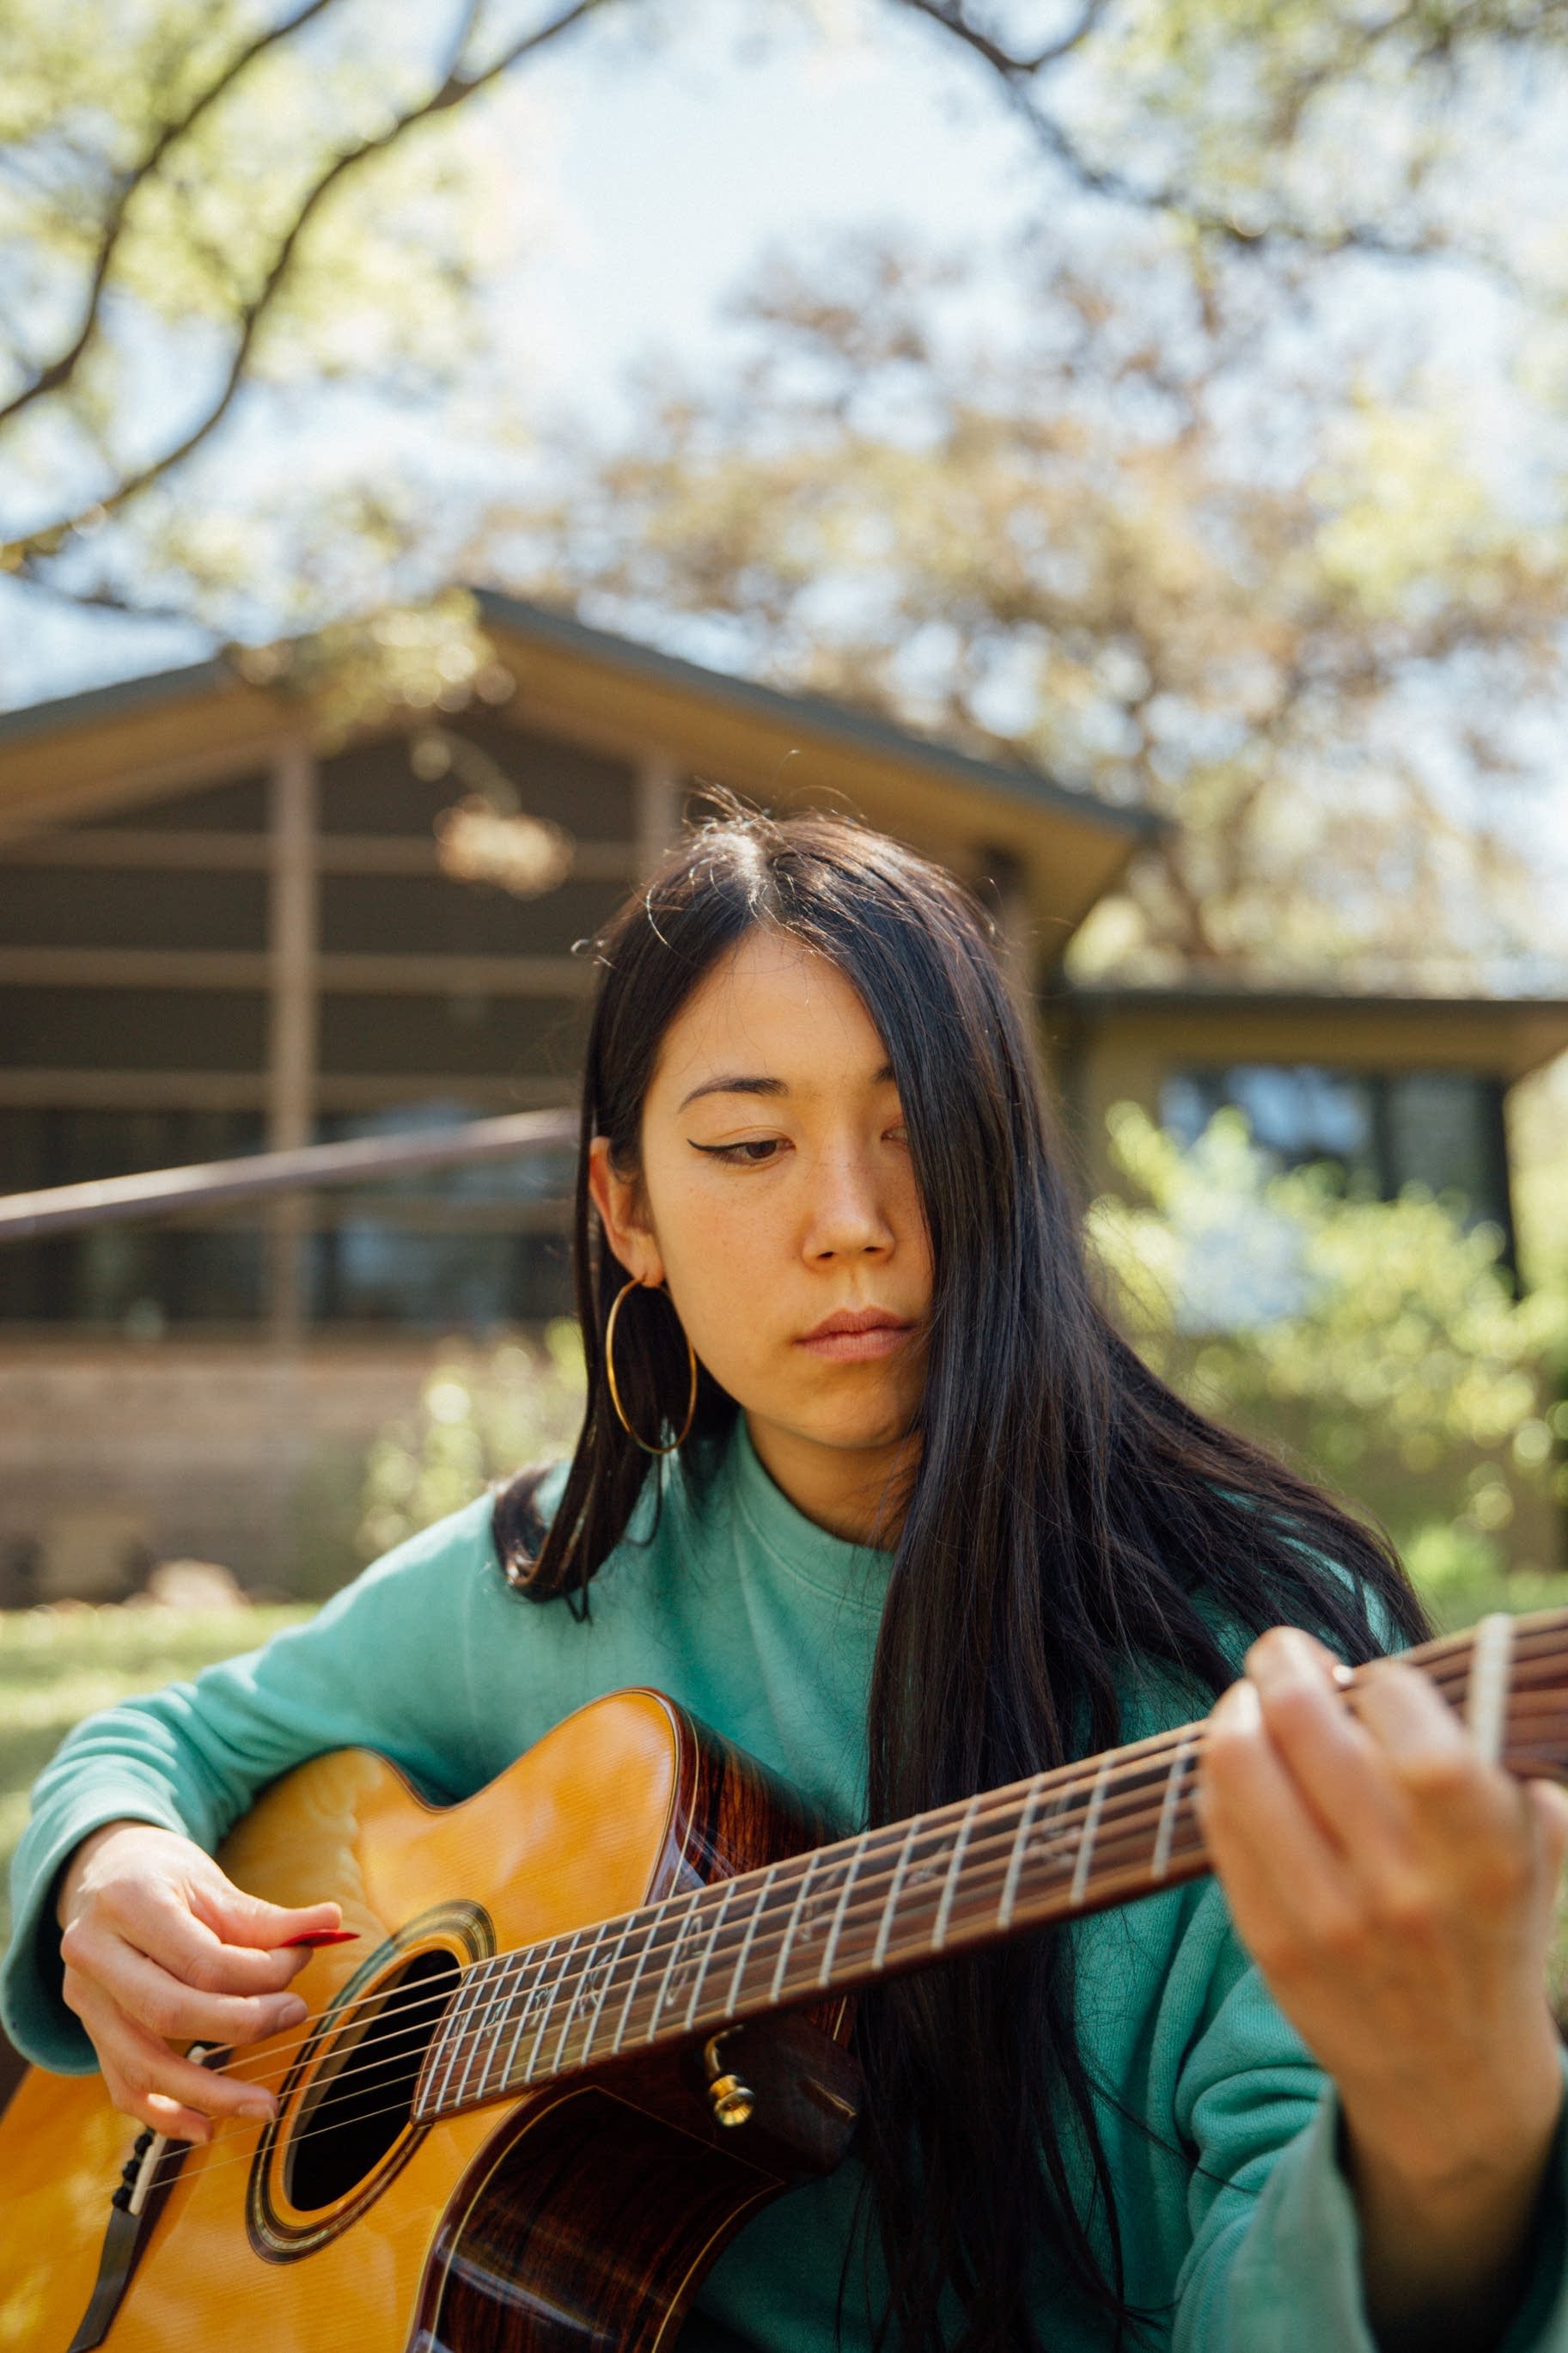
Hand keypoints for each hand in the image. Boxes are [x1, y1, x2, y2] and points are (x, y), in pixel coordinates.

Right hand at [56, 1819, 344, 2143]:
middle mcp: (93, 1953)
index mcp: (127, 1903)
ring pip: (142, 2064)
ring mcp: (84, 1998)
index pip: (202, 1960)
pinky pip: (122, 2087)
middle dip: (242, 2024)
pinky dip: (164, 2115)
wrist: (102, 1874)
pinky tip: (206, 2129)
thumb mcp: (210, 1882)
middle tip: (295, 2014)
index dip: (260, 1971)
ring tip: (266, 2106)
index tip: (301, 1957)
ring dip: (209, 2092)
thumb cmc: (165, 1876)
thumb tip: (330, 1921)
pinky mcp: (88, 2030)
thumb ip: (265, 1917)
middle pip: (170, 2012)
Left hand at [1198, 1627, 1567, 2349]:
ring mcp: (1327, 1919)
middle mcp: (1403, 1886)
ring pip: (1239, 1763)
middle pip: (1304, 1723)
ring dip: (1239, 1709)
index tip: (1372, 1678)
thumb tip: (1442, 1663)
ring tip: (1255, 1703)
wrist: (1453, 2080)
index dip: (1379, 1677)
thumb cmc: (1490, 1927)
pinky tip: (1246, 1766)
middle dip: (1283, 1663)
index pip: (1407, 1720)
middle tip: (1284, 1656)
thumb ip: (1495, 1756)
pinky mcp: (1268, 1942)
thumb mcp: (1528, 1848)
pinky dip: (1222, 1774)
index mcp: (1483, 1853)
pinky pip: (1218, 1821)